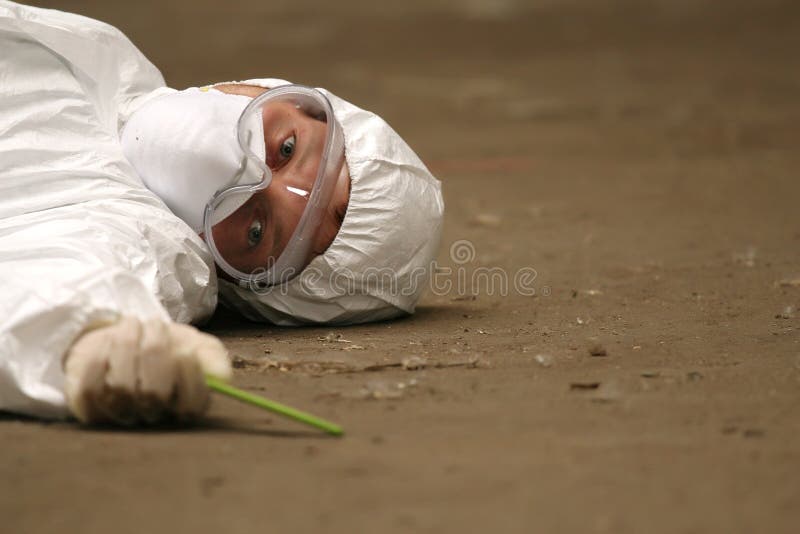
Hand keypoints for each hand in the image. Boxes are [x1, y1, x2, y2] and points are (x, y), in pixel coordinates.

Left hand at [64, 317, 231, 424]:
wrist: (124, 335)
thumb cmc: (168, 343)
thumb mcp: (197, 344)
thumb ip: (212, 358)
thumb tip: (220, 377)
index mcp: (184, 405)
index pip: (191, 407)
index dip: (189, 379)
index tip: (186, 350)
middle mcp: (153, 416)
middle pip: (154, 395)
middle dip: (155, 350)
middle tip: (155, 323)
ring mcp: (119, 416)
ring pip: (122, 388)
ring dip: (126, 345)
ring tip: (131, 323)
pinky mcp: (89, 409)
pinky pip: (90, 389)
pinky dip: (99, 359)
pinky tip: (106, 342)